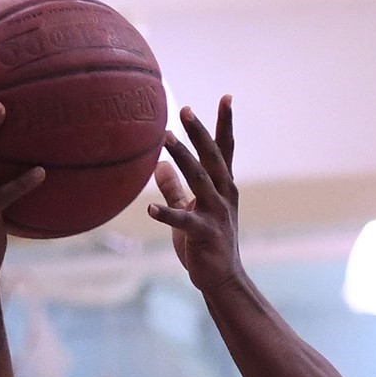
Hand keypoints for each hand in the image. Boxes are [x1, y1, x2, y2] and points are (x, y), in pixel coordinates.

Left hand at [151, 98, 244, 294]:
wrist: (222, 279)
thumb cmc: (205, 244)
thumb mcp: (190, 211)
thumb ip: (174, 188)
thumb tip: (157, 165)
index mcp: (222, 187)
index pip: (224, 150)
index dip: (224, 123)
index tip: (227, 97)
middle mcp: (224, 196)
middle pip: (212, 157)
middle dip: (199, 133)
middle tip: (184, 109)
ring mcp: (216, 215)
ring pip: (199, 180)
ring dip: (182, 158)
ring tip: (164, 138)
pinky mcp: (205, 235)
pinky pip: (183, 221)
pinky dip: (166, 215)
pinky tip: (148, 210)